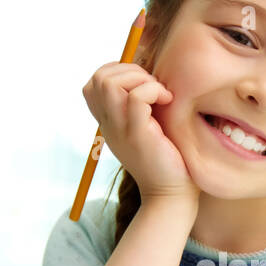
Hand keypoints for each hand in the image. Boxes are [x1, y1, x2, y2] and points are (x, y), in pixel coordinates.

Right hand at [82, 62, 197, 206]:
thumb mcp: (148, 126)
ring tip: (160, 94)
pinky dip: (153, 90)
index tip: (144, 84)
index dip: (118, 72)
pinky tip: (168, 101)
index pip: (94, 83)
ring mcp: (120, 129)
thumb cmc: (168, 158)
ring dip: (139, 78)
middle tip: (154, 88)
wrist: (171, 194)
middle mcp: (109, 124)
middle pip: (100, 78)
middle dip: (130, 71)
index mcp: (109, 122)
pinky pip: (136, 97)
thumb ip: (142, 104)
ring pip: (110, 83)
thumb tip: (150, 73)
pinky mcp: (138, 135)